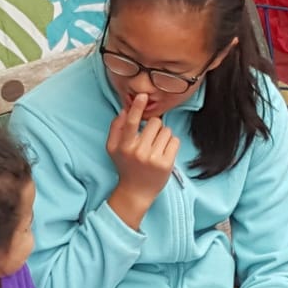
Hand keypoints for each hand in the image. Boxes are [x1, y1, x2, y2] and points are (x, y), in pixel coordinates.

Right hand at [106, 93, 180, 229]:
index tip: (143, 95)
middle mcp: (139, 152)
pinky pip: (175, 141)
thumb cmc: (125, 166)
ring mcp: (153, 159)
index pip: (131, 123)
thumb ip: (116, 128)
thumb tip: (125, 110)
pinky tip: (163, 152)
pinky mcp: (167, 164)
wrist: (136, 192)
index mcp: (124, 146)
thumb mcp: (113, 148)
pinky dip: (171, 144)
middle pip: (154, 123)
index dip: (137, 108)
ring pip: (166, 131)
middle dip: (154, 127)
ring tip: (155, 147)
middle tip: (149, 138)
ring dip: (163, 136)